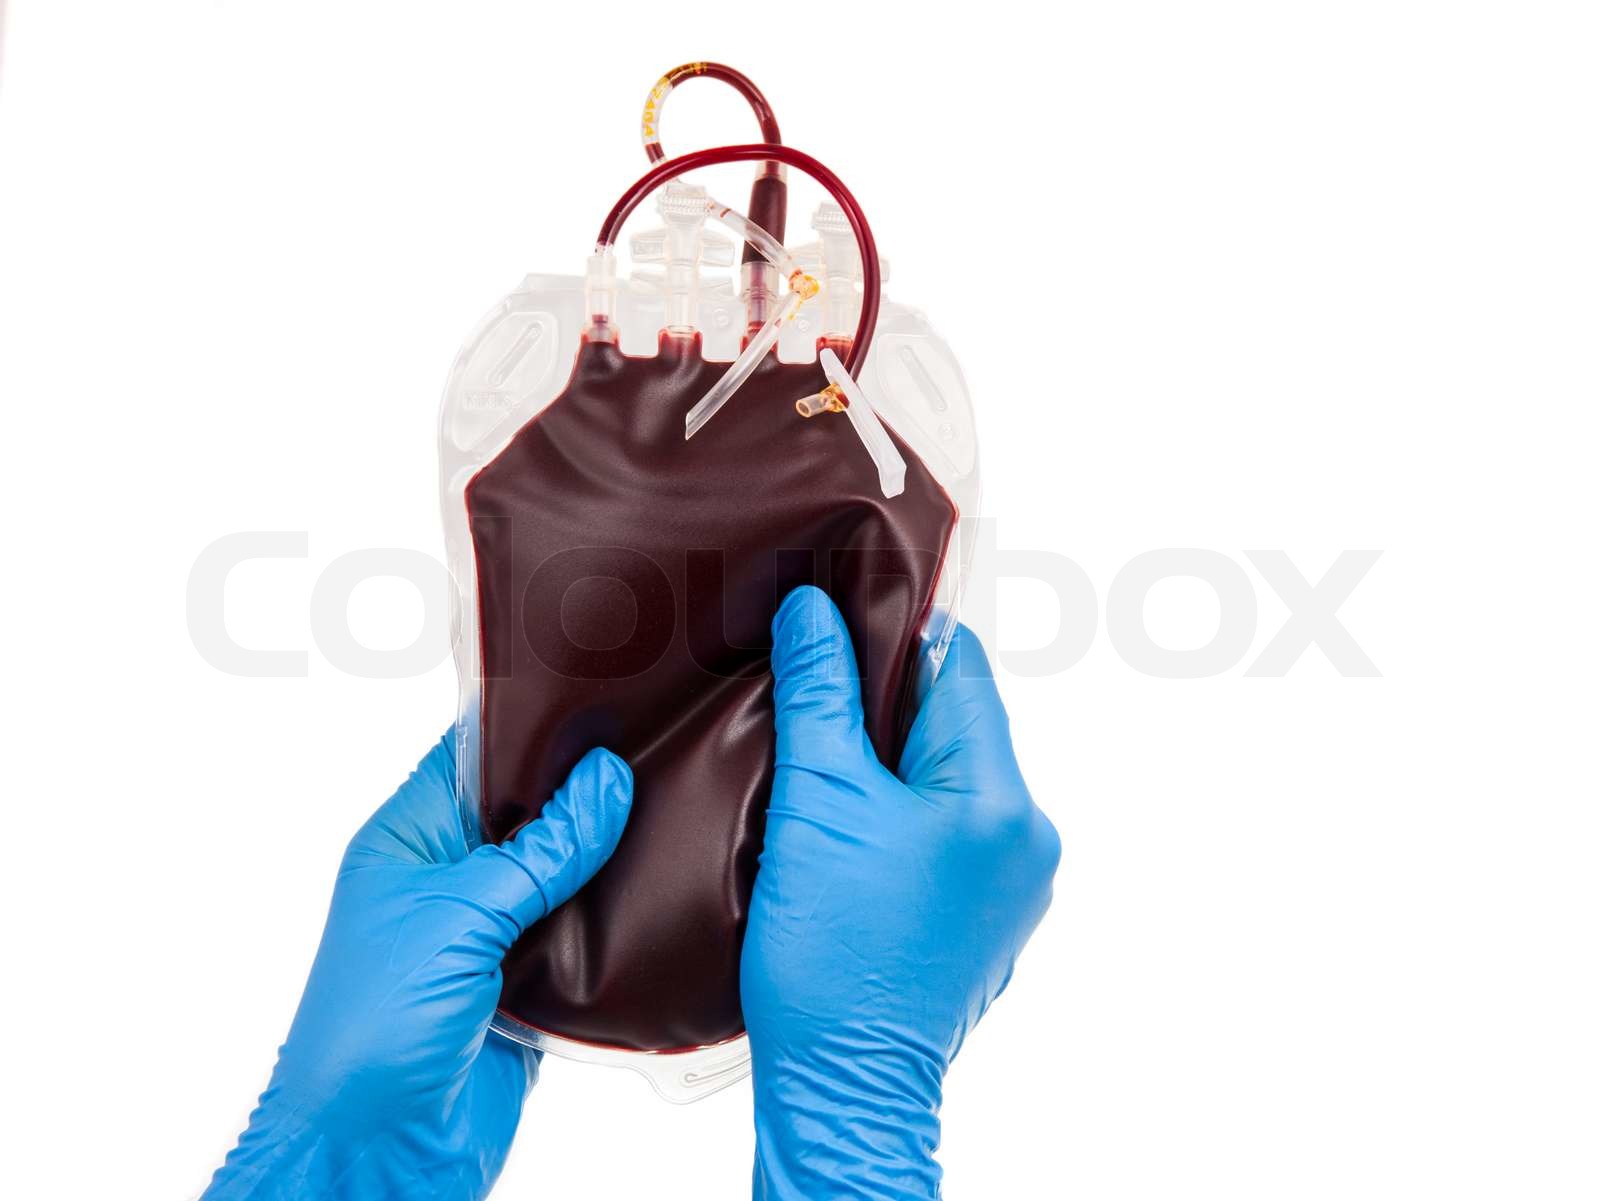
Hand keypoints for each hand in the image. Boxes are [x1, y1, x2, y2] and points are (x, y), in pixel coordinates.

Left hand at [205, 733, 632, 1200]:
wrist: (376, 1156)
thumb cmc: (371, 1029)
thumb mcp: (459, 917)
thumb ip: (540, 852)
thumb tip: (607, 780)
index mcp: (408, 840)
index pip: (474, 753)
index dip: (531, 722)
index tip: (600, 692)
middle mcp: (449, 877)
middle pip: (528, 809)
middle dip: (584, 785)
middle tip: (656, 743)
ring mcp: (489, 931)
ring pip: (562, 869)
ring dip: (607, 852)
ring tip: (672, 803)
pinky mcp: (526, 984)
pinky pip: (580, 930)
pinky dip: (615, 914)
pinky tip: (660, 884)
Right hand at [742, 587, 1060, 1199]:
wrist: (844, 1086)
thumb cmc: (832, 956)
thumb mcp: (816, 806)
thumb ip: (820, 697)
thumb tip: (812, 611)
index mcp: (999, 799)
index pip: (960, 671)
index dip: (900, 630)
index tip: (843, 606)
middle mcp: (1027, 835)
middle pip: (958, 724)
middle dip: (888, 698)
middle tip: (816, 677)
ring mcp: (1015, 882)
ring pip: (950, 779)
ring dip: (892, 757)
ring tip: (823, 746)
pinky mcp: (987, 915)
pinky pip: (951, 830)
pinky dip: (904, 810)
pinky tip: (847, 816)